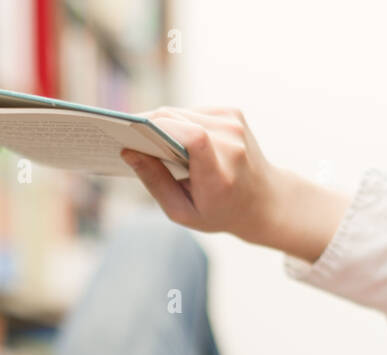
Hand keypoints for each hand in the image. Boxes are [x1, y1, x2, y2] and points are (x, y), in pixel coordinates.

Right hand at [121, 107, 348, 263]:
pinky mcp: (232, 112)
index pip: (193, 138)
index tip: (131, 135)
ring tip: (142, 139)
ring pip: (181, 112)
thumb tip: (128, 152)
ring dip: (159, 123)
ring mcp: (234, 123)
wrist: (264, 201)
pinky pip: (192, 111)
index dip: (160, 130)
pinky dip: (176, 122)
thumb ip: (155, 182)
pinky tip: (170, 138)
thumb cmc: (219, 212)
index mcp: (220, 175)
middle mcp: (231, 143)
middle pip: (178, 119)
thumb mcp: (182, 212)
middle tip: (122, 136)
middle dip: (146, 125)